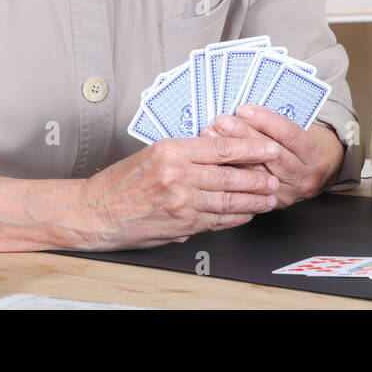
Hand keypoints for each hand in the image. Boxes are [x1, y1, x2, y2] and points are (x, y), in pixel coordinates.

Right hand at [78, 135, 281, 249]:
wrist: (96, 212)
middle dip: (258, 177)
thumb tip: (218, 153)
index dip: (251, 147)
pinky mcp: (181, 225)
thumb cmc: (120, 182)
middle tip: (276, 176)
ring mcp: (181, 203)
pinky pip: (215, 221)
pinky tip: (246, 215)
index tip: (269, 147)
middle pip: (230, 175)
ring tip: (269, 198)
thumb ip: (186, 153)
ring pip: (227, 200)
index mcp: (172, 151)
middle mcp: (179, 176)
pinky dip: (234, 218)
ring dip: (252, 200)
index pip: (221, 147)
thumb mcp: (152, 153)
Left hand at [206, 105, 344, 209]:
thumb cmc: (301, 148)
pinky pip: (249, 189)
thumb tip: (243, 111)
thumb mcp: (300, 132)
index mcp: (315, 155)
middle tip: (222, 121)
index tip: (243, 109)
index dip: (265, 121)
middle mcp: (305, 177)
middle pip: (272, 155)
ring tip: (212, 137)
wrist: (314, 177)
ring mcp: (289, 194)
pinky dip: (231, 172)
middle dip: (244, 135)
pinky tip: (215, 160)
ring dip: (232, 154)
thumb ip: (276, 125)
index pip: (290, 135)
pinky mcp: (272, 205)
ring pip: (257, 173)